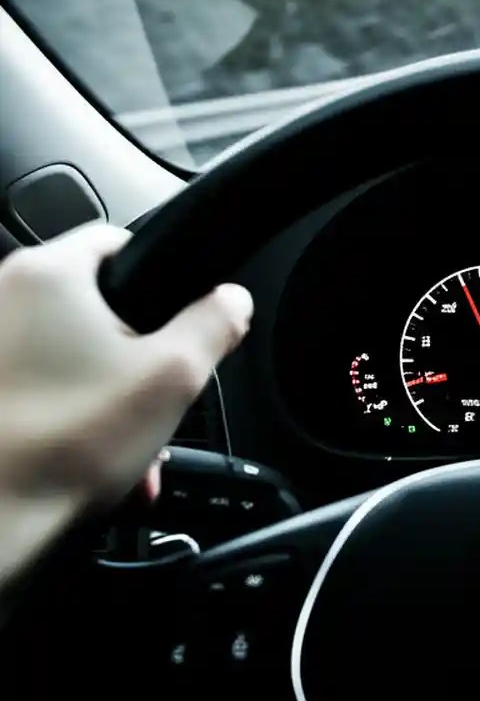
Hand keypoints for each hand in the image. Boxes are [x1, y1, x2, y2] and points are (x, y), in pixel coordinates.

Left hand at [0, 223, 252, 502]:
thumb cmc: (64, 444)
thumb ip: (216, 323)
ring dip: (111, 399)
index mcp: (48, 274)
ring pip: (72, 356)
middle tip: (160, 406)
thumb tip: (232, 299)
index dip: (166, 282)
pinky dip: (73, 416)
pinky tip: (94, 462)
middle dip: (141, 363)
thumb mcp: (175, 376)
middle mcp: (2, 296)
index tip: (184, 325)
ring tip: (132, 453)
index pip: (122, 241)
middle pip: (99, 310)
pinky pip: (41, 387)